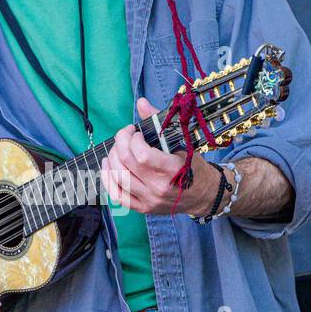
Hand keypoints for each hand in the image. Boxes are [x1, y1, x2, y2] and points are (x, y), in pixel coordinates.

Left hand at [99, 97, 220, 216]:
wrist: (203, 195)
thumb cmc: (193, 167)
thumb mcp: (182, 142)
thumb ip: (159, 122)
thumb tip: (141, 103)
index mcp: (171, 169)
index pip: (141, 155)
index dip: (132, 139)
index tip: (136, 132)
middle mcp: (159, 187)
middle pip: (126, 163)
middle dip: (119, 143)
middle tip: (125, 136)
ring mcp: (149, 200)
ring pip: (118, 178)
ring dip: (111, 159)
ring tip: (116, 149)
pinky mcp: (143, 208)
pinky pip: (117, 196)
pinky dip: (108, 180)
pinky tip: (107, 167)